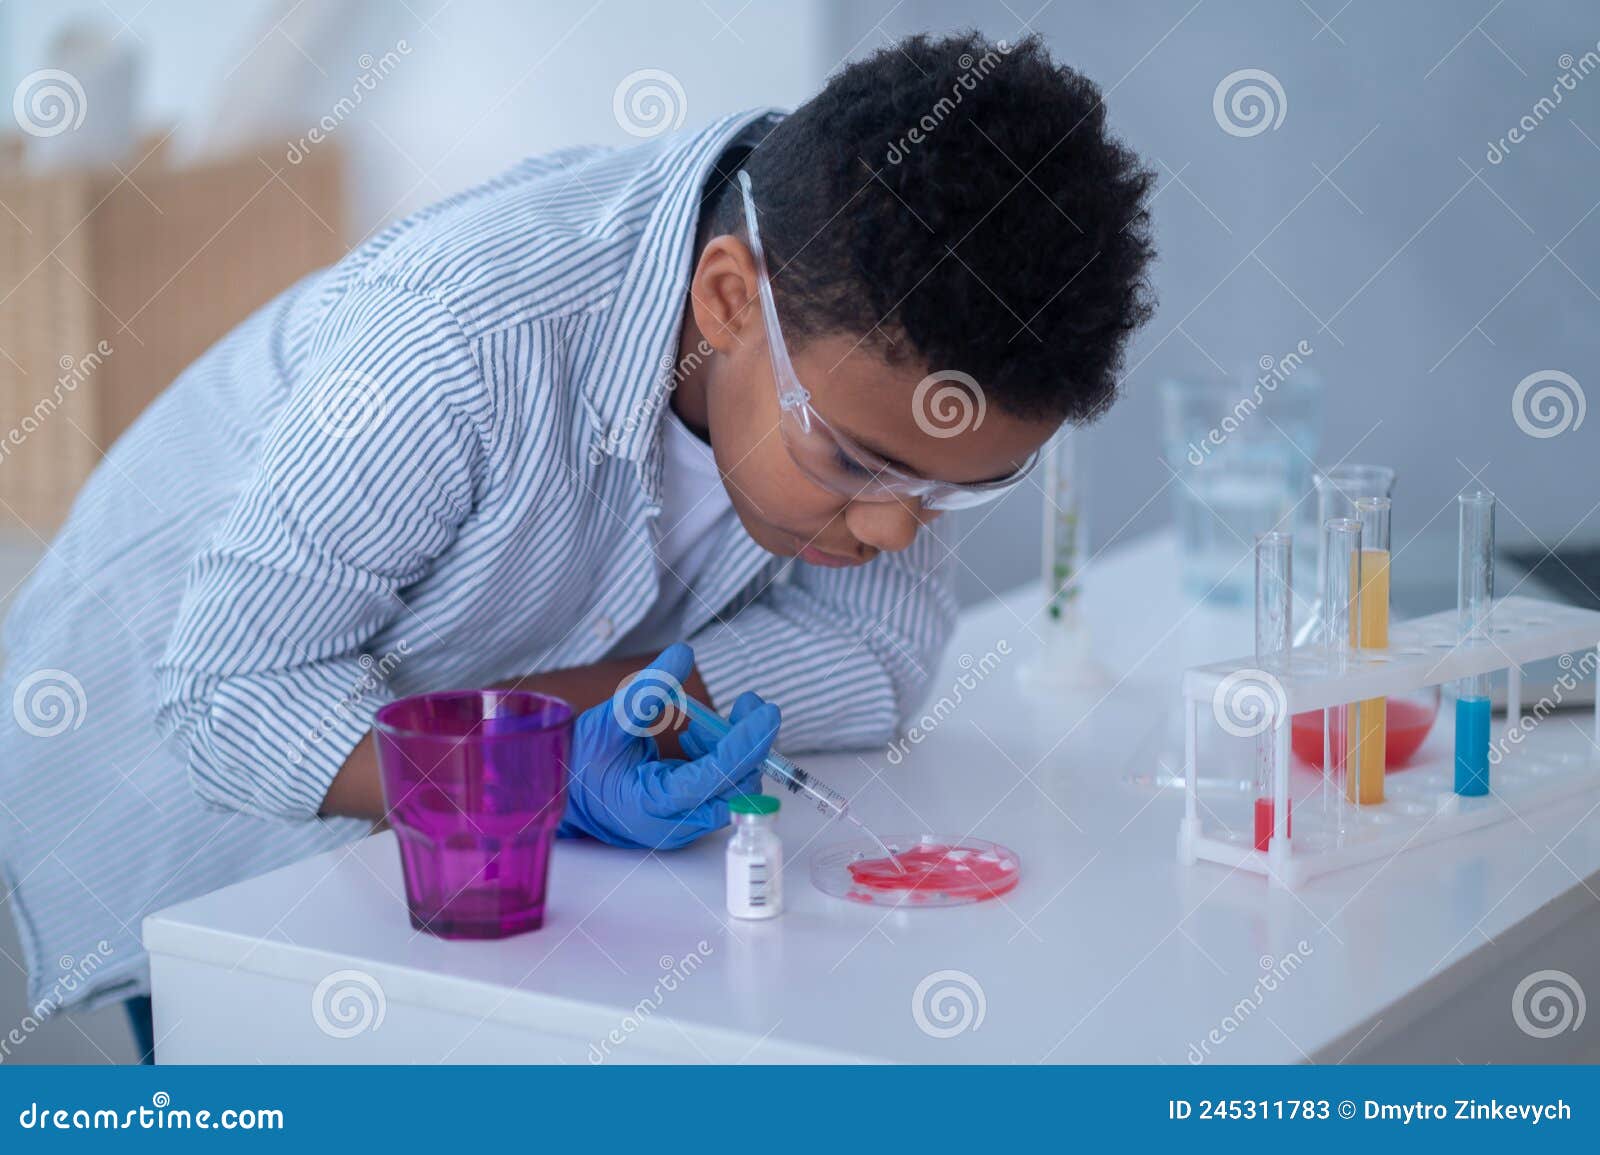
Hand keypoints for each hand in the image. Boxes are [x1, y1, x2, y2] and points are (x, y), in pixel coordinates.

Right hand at [560, 643, 779, 848]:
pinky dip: (717, 757)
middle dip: (747, 742)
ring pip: (732, 786)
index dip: (745, 743)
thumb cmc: (580, 762)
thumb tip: (682, 653)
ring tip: (696, 725)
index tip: (768, 712)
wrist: (565, 793)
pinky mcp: (688, 816)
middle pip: (736, 785)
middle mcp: (675, 824)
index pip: (715, 776)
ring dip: (729, 747)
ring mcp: (684, 824)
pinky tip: (693, 739)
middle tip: (747, 703)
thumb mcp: (608, 721)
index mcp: (652, 806)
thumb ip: (646, 690)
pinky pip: (720, 786)